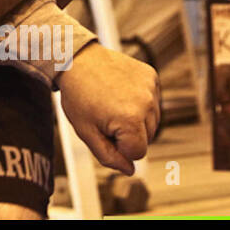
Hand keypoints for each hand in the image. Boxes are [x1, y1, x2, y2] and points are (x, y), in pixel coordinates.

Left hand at [58, 44, 160, 174]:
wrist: (76, 59)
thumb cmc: (78, 96)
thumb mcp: (86, 132)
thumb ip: (108, 156)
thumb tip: (130, 170)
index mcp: (130, 121)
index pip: (137, 153)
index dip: (118, 146)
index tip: (102, 130)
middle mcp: (146, 104)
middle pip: (146, 138)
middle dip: (127, 133)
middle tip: (105, 115)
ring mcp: (151, 88)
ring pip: (152, 120)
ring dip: (135, 118)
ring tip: (112, 102)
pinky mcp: (151, 75)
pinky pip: (153, 100)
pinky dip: (140, 101)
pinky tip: (121, 91)